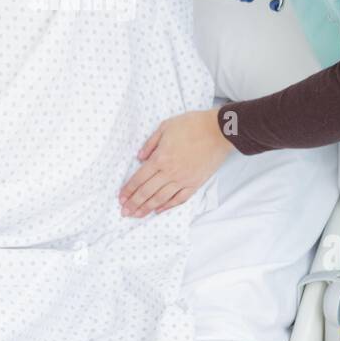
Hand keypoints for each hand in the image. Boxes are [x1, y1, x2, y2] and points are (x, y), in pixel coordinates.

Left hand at [119, 109, 233, 216]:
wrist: (218, 131)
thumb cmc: (192, 125)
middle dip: (134, 204)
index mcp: (160, 158)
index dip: (128, 190)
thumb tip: (139, 158)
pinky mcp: (195, 183)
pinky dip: (168, 206)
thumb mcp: (165, 127)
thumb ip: (150, 143)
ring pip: (161, 199)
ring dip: (147, 208)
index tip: (121, 198)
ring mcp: (183, 180)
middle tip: (124, 213)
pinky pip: (179, 199)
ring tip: (137, 215)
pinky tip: (159, 210)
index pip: (139, 178)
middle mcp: (170, 172)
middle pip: (147, 192)